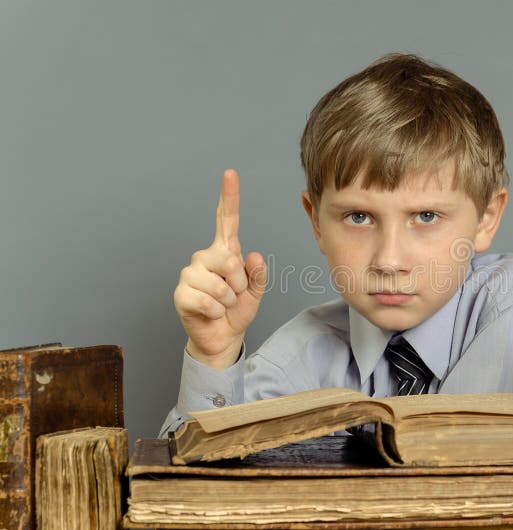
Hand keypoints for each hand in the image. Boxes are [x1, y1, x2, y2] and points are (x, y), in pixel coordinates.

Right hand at [173, 169, 266, 368]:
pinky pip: (207, 300)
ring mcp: (190, 274)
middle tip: (235, 294)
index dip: (228, 197)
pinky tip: (212, 313)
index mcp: (225, 251)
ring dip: (228, 300)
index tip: (230, 173)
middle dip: (239, 282)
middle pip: (227, 259)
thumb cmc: (237, 311)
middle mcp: (204, 258)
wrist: (223, 338)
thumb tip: (252, 256)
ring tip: (223, 304)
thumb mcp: (256, 292)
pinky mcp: (181, 293)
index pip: (226, 219)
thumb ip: (258, 274)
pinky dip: (217, 311)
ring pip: (219, 284)